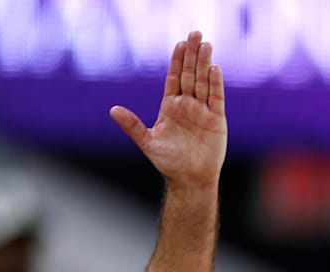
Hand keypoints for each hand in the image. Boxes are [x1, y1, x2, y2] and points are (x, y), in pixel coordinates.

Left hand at [111, 31, 226, 187]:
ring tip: (207, 45)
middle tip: (196, 34)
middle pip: (191, 74)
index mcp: (171, 107)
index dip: (177, 61)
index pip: (175, 78)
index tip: (180, 44)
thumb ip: (132, 125)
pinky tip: (215, 69)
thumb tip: (112, 110)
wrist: (190, 179)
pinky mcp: (217, 120)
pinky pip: (216, 98)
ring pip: (204, 82)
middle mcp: (188, 105)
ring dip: (205, 63)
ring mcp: (203, 111)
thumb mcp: (147, 142)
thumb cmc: (168, 162)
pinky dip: (216, 84)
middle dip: (193, 54)